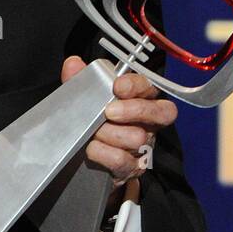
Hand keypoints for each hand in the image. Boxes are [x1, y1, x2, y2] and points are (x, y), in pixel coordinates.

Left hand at [61, 55, 176, 213]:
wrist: (85, 161)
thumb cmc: (92, 124)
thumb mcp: (86, 100)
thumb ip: (81, 81)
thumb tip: (73, 63)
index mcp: (141, 100)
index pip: (150, 88)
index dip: (136, 86)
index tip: (117, 86)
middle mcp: (148, 123)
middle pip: (159, 112)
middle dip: (133, 110)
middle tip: (109, 111)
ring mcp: (144, 147)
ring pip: (138, 137)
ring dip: (111, 134)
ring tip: (93, 134)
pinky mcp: (133, 168)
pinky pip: (123, 160)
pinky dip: (104, 154)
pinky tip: (91, 149)